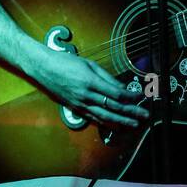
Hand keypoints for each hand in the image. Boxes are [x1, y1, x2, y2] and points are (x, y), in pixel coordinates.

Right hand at [31, 48, 148, 126]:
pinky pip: (93, 117)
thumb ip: (106, 77)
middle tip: (144, 116)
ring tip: (134, 125)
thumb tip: (122, 87)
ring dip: (121, 122)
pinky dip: (105, 122)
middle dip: (131, 113)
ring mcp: (79, 104)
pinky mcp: (75, 108)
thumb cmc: (65, 62)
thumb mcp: (89, 64)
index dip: (131, 97)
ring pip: (104, 116)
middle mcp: (86, 96)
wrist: (42, 67)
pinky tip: (115, 125)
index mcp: (90, 82)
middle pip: (113, 107)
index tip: (141, 97)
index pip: (116, 94)